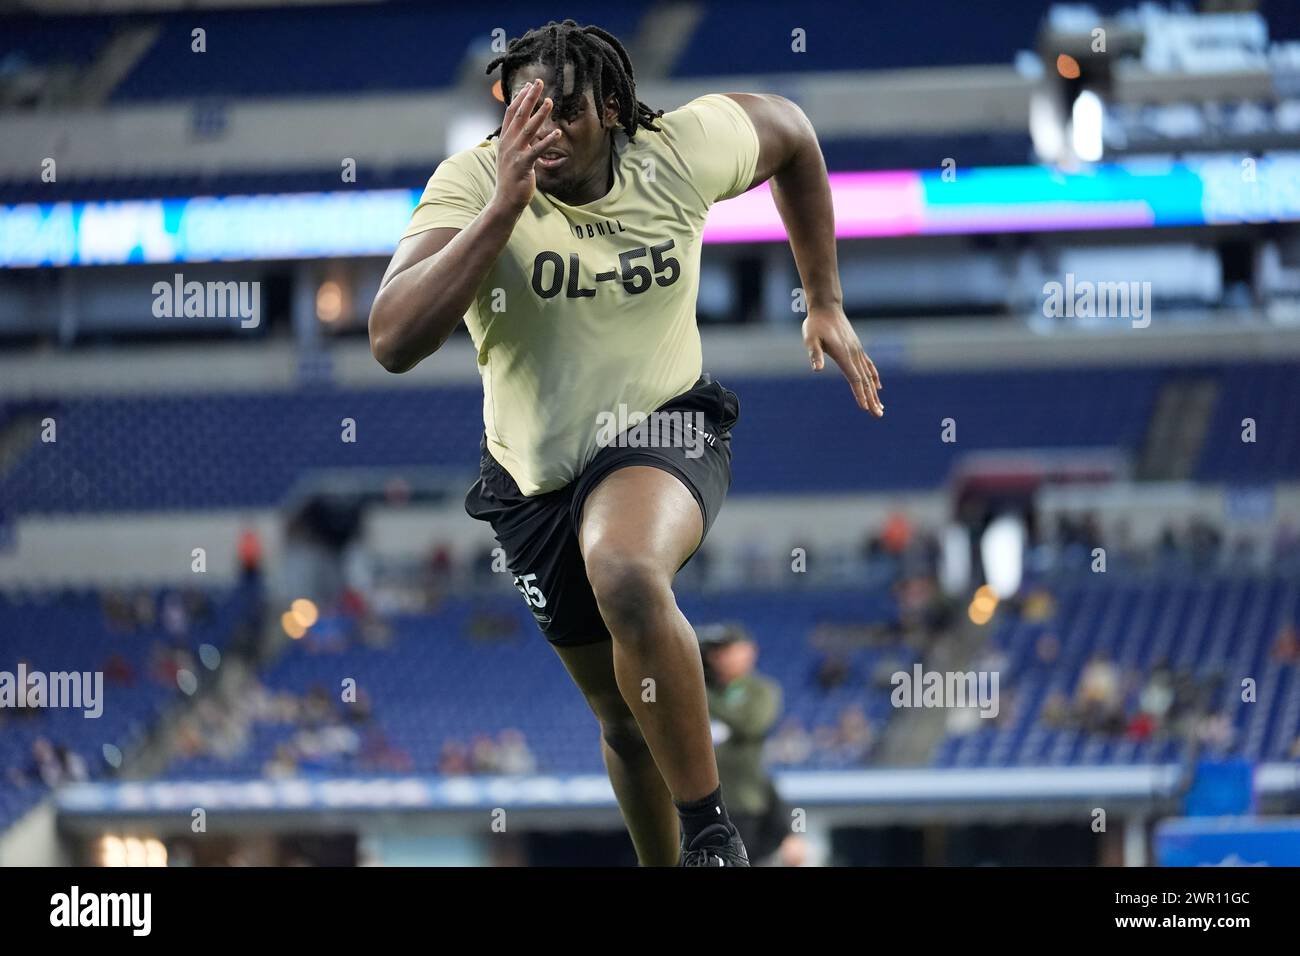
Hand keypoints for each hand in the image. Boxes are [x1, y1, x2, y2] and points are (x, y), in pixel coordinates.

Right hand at [493, 79, 560, 212]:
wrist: (505, 201)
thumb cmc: (511, 179)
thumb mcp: (511, 156)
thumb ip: (517, 142)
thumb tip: (526, 131)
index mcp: (505, 139)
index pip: (511, 113)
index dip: (520, 97)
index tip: (529, 85)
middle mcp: (507, 143)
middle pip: (519, 115)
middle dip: (529, 97)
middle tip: (539, 82)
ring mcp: (514, 154)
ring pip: (528, 129)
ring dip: (540, 114)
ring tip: (551, 101)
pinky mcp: (522, 166)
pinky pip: (536, 151)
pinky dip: (547, 141)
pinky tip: (557, 133)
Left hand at [803, 306, 882, 415]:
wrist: (826, 307)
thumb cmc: (815, 324)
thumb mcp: (810, 338)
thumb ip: (815, 354)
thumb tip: (817, 370)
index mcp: (843, 355)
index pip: (854, 378)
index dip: (860, 394)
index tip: (866, 408)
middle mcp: (854, 354)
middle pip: (865, 381)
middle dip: (872, 399)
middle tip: (878, 415)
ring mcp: (857, 351)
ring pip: (869, 376)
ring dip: (875, 392)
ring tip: (880, 407)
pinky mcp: (857, 348)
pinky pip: (869, 366)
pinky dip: (875, 377)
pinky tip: (879, 387)